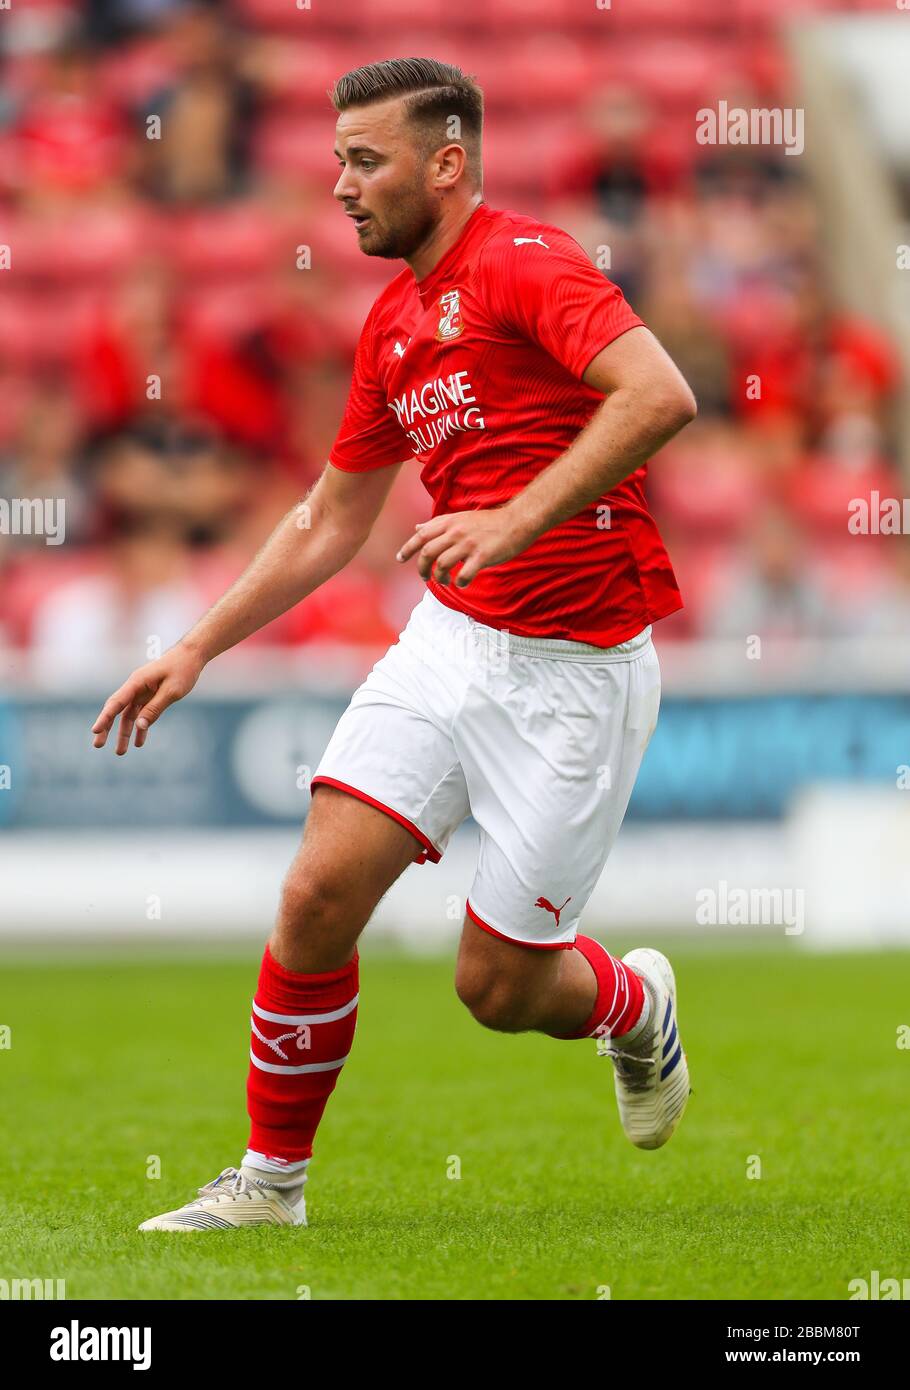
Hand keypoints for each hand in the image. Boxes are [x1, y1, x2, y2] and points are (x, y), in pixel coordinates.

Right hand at [91, 643, 204, 754]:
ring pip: (128, 715)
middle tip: (97, 745)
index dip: (104, 717)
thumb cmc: (182, 669)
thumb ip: (155, 708)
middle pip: (116, 709)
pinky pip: (141, 713)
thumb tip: (139, 726)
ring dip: (125, 732)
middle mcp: (135, 687)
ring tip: (121, 752)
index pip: (116, 702)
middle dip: (107, 728)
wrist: (192, 656)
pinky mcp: (150, 695)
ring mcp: (142, 691)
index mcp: (137, 682)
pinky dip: (140, 727)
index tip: (94, 730)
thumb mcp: (171, 691)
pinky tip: (139, 742)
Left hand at [396, 507, 530, 587]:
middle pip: (428, 552)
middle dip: (422, 568)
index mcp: (449, 522)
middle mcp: (456, 532)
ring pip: (442, 565)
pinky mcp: (482, 556)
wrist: (516, 521)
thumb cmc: (488, 523)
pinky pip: (464, 575)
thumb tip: (417, 528)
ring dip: (440, 578)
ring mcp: (469, 544)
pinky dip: (460, 583)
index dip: (408, 548)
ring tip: (446, 582)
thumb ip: (438, 525)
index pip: (421, 535)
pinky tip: (462, 584)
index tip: (399, 559)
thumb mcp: (459, 518)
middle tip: (425, 578)